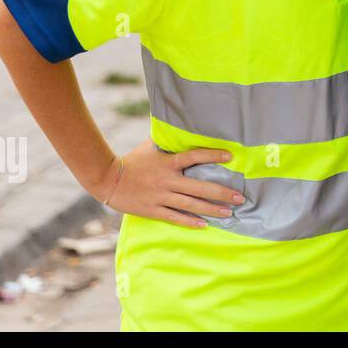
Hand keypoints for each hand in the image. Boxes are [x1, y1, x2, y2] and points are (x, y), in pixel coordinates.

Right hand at [93, 138, 242, 229]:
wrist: (107, 179)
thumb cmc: (132, 161)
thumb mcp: (151, 147)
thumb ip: (167, 140)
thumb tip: (179, 123)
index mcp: (169, 162)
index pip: (195, 156)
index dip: (213, 155)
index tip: (231, 156)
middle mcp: (168, 180)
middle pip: (200, 187)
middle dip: (222, 193)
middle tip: (240, 198)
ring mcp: (161, 196)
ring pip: (191, 205)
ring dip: (212, 209)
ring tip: (229, 213)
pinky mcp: (153, 210)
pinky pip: (175, 217)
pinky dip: (190, 221)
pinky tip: (204, 224)